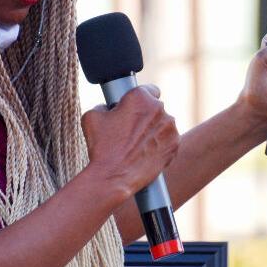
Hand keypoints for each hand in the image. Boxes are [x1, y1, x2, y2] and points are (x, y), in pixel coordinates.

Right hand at [81, 85, 178, 199]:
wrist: (113, 177)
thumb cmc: (101, 147)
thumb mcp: (92, 116)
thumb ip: (104, 105)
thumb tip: (110, 107)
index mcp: (140, 97)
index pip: (148, 89)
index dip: (139, 99)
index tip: (133, 108)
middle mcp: (159, 108)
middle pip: (155, 107)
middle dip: (145, 115)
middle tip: (131, 128)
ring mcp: (170, 127)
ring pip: (163, 123)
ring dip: (154, 129)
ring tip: (138, 143)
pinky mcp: (175, 145)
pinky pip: (169, 139)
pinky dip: (160, 143)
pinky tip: (146, 151)